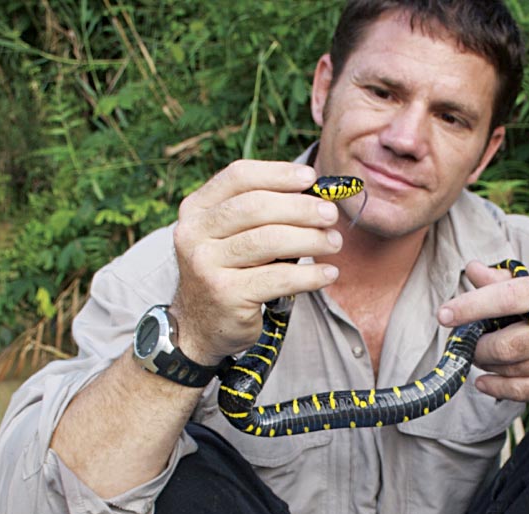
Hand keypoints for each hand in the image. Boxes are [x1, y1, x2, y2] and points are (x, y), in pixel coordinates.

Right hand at [170, 160, 343, 363]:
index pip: (238, 176)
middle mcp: (194, 233)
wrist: (201, 325)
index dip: (278, 173)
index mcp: (196, 209)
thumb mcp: (233, 235)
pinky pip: (278, 278)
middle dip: (301, 208)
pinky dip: (310, 275)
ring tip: (334, 242)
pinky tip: (328, 273)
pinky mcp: (225, 294)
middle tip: (331, 215)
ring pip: (269, 240)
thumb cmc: (230, 271)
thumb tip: (318, 195)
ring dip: (311, 239)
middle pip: (256, 206)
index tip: (311, 178)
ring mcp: (206, 264)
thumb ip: (263, 212)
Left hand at [437, 261, 528, 403]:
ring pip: (512, 369)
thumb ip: (509, 280)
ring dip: (486, 365)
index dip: (473, 306)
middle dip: (477, 345)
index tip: (444, 314)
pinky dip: (498, 387)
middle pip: (507, 343)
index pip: (509, 297)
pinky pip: (524, 392)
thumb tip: (473, 270)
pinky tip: (484, 380)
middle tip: (466, 342)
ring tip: (480, 356)